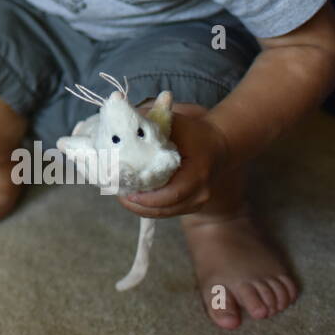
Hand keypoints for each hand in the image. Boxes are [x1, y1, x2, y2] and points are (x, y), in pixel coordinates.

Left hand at [117, 112, 232, 217]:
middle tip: (116, 193)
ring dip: (140, 208)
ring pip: (164, 213)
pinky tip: (132, 197)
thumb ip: (151, 123)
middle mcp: (200, 191)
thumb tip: (122, 121)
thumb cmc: (192, 133)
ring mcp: (197, 201)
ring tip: (120, 195)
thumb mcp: (175, 124)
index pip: (172, 193)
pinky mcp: (190, 206)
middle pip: (165, 208)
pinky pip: (167, 211)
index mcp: (197, 172)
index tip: (126, 193)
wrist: (218, 145)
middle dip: (138, 205)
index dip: (148, 198)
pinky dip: (148, 207)